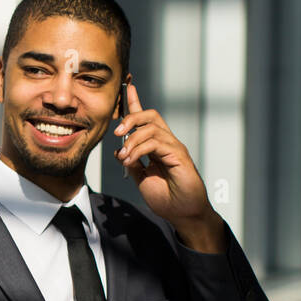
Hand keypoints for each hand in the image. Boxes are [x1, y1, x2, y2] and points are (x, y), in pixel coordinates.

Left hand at [113, 83, 224, 250]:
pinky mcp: (178, 154)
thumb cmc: (167, 198)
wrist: (184, 214)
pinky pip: (156, 142)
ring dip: (131, 140)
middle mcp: (166, 142)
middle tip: (117, 131)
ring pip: (151, 127)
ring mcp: (174, 147)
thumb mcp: (141, 179)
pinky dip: (139, 149)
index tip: (127, 87)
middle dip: (131, 116)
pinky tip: (131, 160)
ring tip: (124, 157)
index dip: (135, 102)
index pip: (145, 120)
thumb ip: (132, 163)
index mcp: (157, 146)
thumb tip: (118, 151)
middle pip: (149, 115)